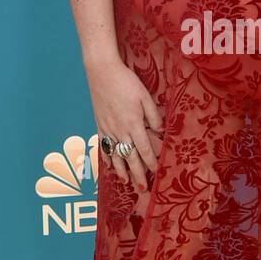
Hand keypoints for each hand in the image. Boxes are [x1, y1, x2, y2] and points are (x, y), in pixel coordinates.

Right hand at [86, 55, 162, 192]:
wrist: (102, 72)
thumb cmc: (126, 82)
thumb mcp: (145, 96)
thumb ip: (153, 115)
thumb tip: (161, 131)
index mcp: (133, 124)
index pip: (145, 149)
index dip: (151, 163)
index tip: (157, 173)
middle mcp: (120, 130)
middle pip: (130, 157)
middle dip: (138, 173)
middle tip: (143, 188)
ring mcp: (108, 129)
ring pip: (115, 155)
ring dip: (122, 170)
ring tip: (127, 182)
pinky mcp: (99, 124)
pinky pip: (103, 145)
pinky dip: (107, 157)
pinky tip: (110, 165)